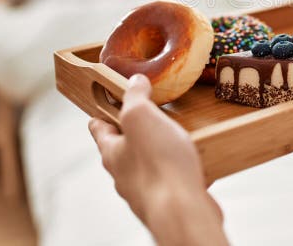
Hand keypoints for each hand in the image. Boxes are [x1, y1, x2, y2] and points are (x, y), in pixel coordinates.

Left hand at [89, 75, 227, 245]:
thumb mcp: (141, 116)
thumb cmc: (159, 165)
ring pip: (147, 165)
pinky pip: (172, 178)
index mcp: (112, 153)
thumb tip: (135, 82)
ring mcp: (146, 190)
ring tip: (175, 136)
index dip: (101, 112)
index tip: (106, 102)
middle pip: (122, 148)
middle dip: (132, 132)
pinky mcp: (169, 199)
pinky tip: (194, 160)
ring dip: (157, 150)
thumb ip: (135, 96)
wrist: (182, 211)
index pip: (98, 128)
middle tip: (147, 115)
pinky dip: (179, 168)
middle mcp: (124, 174)